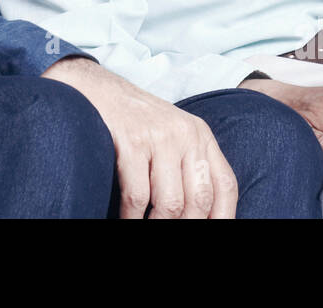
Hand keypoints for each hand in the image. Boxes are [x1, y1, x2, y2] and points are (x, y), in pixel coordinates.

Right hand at [43, 57, 237, 218]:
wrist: (97, 89)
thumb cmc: (134, 121)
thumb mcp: (172, 134)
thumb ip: (190, 165)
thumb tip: (200, 214)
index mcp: (200, 135)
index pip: (225, 185)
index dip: (223, 218)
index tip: (209, 232)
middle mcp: (186, 134)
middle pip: (199, 200)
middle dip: (185, 225)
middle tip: (167, 231)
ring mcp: (159, 137)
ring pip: (170, 203)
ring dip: (157, 225)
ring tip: (145, 227)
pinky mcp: (131, 142)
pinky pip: (138, 196)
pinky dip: (131, 217)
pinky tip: (126, 219)